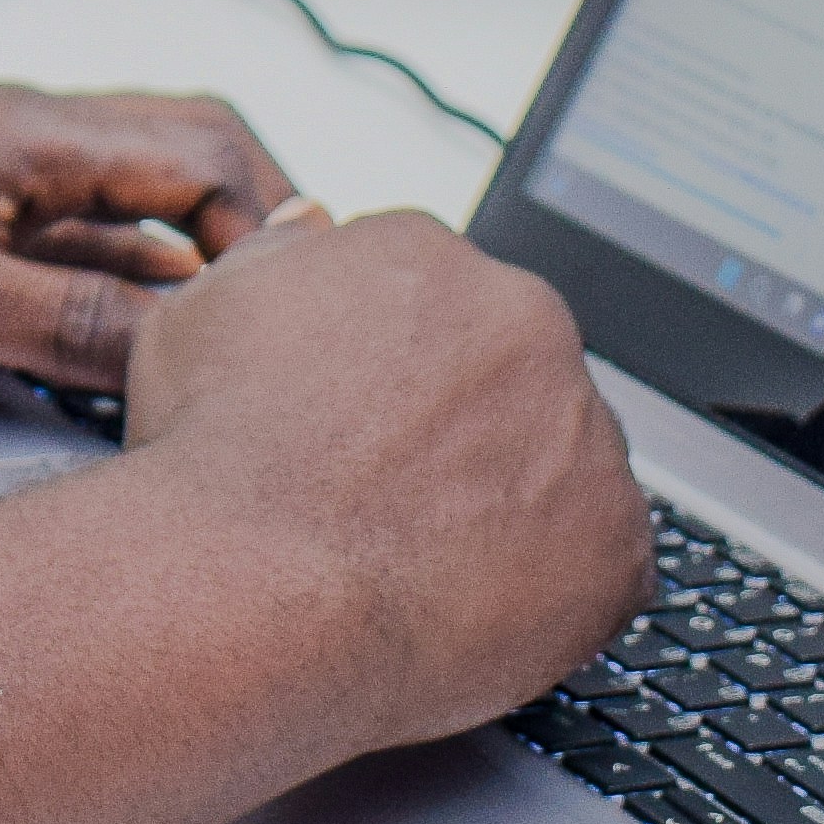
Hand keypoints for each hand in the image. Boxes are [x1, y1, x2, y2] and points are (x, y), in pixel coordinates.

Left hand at [0, 85, 306, 389]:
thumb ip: (65, 322)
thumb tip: (181, 348)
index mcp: (32, 132)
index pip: (211, 152)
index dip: (275, 232)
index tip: (292, 316)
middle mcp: (27, 145)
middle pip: (191, 175)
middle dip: (248, 256)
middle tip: (276, 342)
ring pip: (131, 225)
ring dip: (173, 291)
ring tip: (201, 370)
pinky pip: (71, 255)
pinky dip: (106, 310)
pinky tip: (107, 374)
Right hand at [114, 212, 645, 752]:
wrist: (250, 587)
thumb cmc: (212, 456)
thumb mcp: (202, 311)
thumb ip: (277, 254)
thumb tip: (315, 223)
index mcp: (432, 258)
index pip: (439, 299)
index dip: (397, 370)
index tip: (365, 420)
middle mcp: (524, 322)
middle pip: (516, 370)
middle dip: (471, 423)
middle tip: (395, 493)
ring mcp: (586, 433)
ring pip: (565, 460)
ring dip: (518, 497)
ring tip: (426, 557)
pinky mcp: (621, 544)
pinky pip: (604, 560)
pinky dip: (554, 583)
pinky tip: (475, 601)